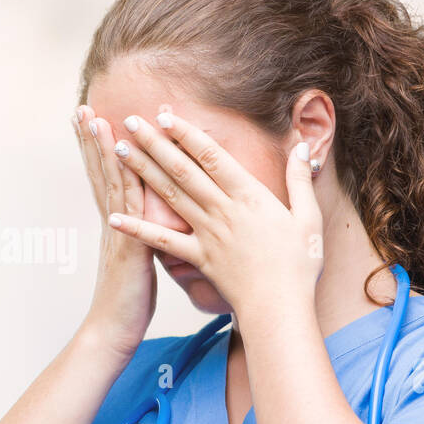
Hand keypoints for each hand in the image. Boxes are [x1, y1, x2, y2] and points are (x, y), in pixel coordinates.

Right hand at [72, 105, 156, 358]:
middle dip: (91, 140)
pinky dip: (122, 175)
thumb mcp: (139, 266)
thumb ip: (144, 244)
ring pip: (108, 181)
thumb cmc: (130, 303)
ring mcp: (118, 230)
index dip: (99, 154)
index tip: (93, 125)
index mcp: (118, 227)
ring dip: (100, 147)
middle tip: (82, 108)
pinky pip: (126, 202)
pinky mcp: (128, 241)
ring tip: (91, 116)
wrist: (114, 330)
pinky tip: (121, 153)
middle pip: (100, 174)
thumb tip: (154, 233)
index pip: (106, 182)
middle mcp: (114, 223)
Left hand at [103, 112, 322, 312]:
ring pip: (169, 195)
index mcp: (250, 197)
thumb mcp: (309, 218)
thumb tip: (300, 147)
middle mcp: (223, 210)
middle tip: (130, 121)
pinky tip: (113, 218)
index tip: (165, 115)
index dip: (187, 133)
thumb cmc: (300, 265)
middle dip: (155, 143)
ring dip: (142, 170)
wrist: (280, 308)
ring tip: (119, 149)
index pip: (212, 156)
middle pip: (183, 169)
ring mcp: (207, 234)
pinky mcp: (198, 258)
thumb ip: (300, 180)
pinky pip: (162, 242)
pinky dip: (137, 229)